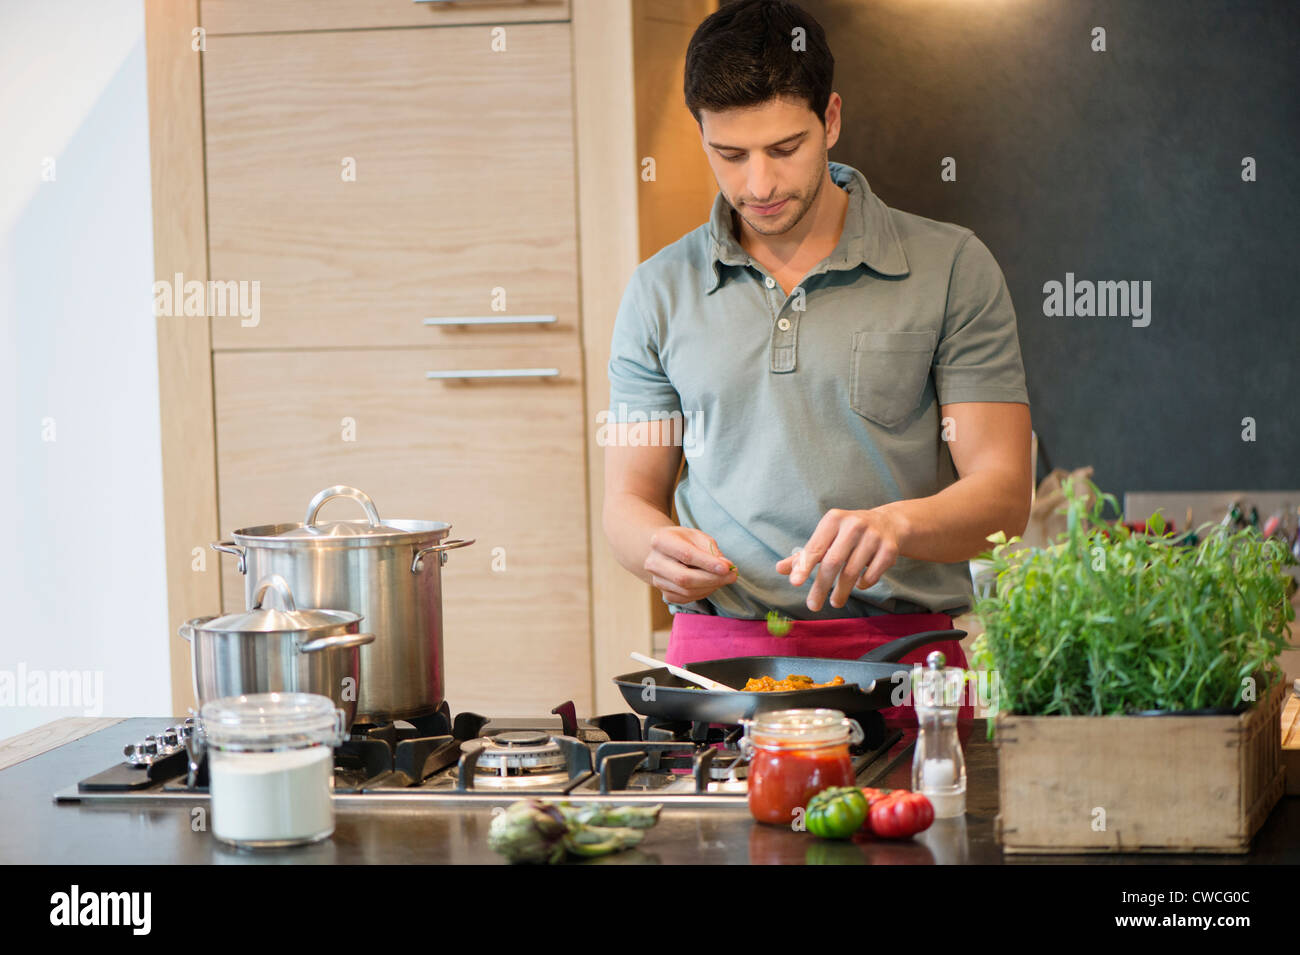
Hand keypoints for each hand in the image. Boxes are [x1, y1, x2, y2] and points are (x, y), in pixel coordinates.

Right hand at [644, 526, 737, 603]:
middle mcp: (653, 562)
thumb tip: (725, 566)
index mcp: (660, 541)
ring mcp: (657, 580)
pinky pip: (686, 599)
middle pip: (684, 578)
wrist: (664, 551)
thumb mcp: (697, 536)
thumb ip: (711, 549)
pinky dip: (703, 593)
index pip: (686, 555)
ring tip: (725, 579)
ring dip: (710, 587)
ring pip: (686, 591)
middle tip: (732, 576)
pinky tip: (712, 584)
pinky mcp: (664, 593)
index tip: (727, 567)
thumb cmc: (683, 540)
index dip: (707, 563)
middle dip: (711, 579)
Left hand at [775, 508, 902, 611]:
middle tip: (812, 605)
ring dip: (841, 591)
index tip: (795, 583)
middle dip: (821, 586)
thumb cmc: (847, 534)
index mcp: (834, 519)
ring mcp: (874, 536)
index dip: (804, 566)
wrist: (887, 523)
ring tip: (834, 602)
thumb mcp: (826, 538)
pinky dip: (863, 584)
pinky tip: (858, 585)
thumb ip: (804, 554)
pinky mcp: (889, 549)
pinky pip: (872, 575)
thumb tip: (779, 569)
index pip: (816, 547)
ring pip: (853, 572)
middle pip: (833, 562)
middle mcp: (854, 524)